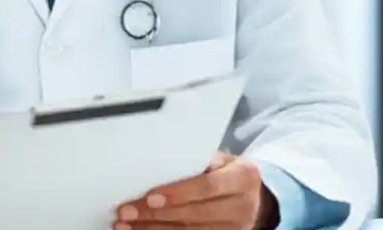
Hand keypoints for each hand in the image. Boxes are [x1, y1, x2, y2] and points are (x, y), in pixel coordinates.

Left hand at [113, 153, 277, 229]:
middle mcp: (243, 206)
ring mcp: (236, 228)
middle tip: (127, 211)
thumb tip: (155, 161)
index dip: (177, 193)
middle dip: (156, 214)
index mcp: (243, 178)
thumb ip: (195, 161)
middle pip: (195, 213)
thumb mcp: (220, 160)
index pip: (207, 187)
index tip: (150, 197)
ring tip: (127, 226)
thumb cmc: (226, 171)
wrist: (255, 196)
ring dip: (154, 229)